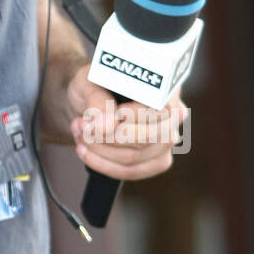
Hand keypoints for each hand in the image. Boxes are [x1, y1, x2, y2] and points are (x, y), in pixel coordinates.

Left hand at [66, 64, 187, 180]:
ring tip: (80, 132)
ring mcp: (167, 141)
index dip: (135, 115)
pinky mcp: (157, 161)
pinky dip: (101, 164)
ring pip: (134, 157)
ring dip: (99, 148)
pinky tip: (84, 150)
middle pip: (147, 137)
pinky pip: (130, 171)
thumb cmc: (94, 84)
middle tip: (83, 125)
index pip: (160, 108)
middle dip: (107, 135)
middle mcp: (173, 115)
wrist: (89, 99)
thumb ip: (97, 99)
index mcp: (164, 88)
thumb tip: (106, 124)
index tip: (112, 113)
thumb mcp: (89, 82)